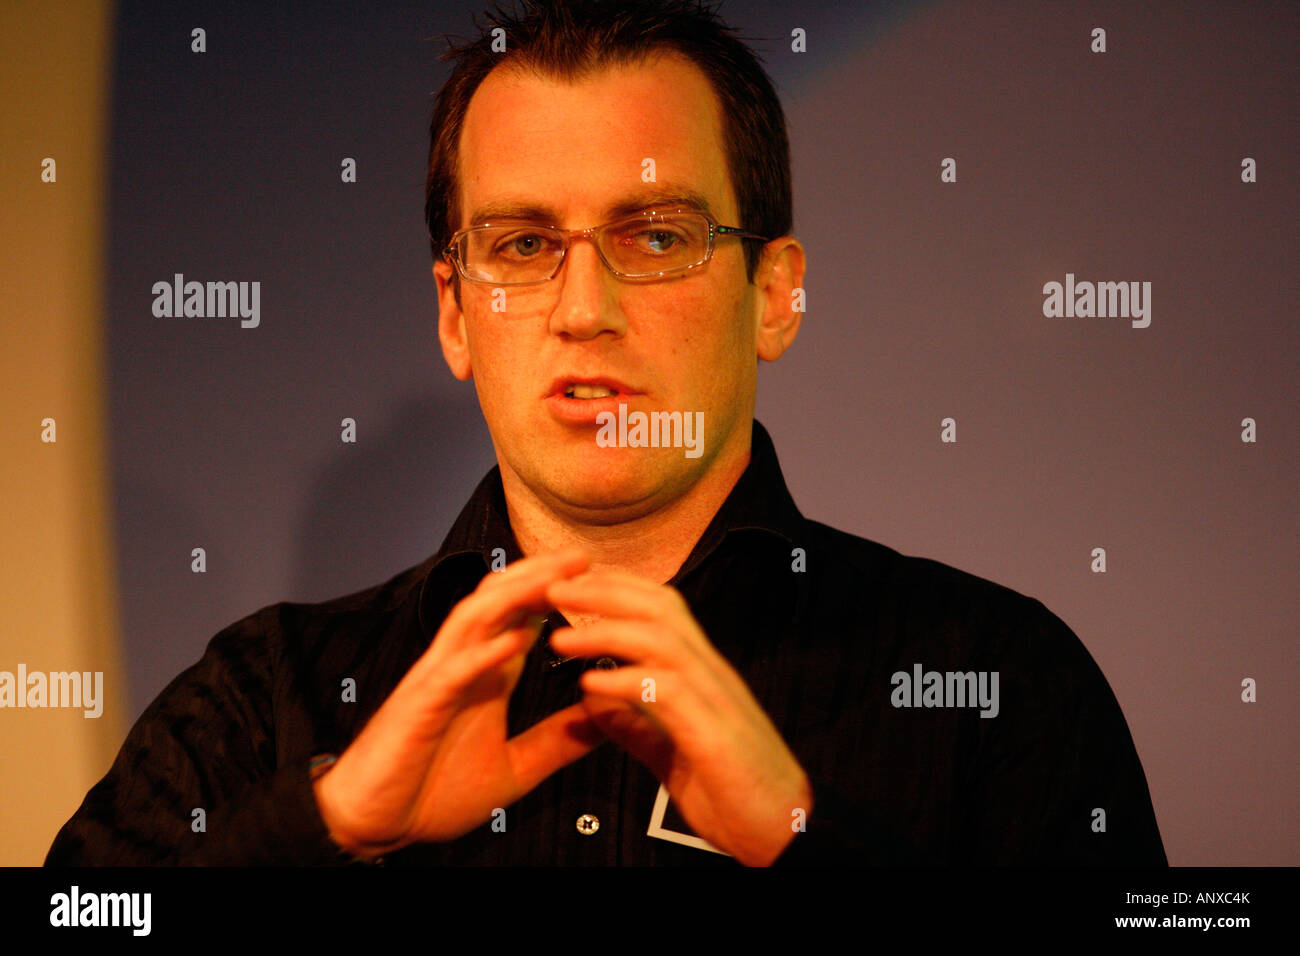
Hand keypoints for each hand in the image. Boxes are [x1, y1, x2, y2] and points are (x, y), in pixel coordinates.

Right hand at [312, 548, 604, 857]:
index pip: (521, 618)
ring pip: (473, 621)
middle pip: (498, 603)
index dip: (554, 593)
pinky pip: (450, 673)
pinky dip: (481, 654)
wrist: (374, 824)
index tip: (598, 578)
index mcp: (485, 676)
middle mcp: (461, 666)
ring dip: (512, 597)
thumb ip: (557, 742)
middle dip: (537, 576)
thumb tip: (605, 722)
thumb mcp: (514, 768)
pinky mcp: (418, 707)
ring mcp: (437, 681)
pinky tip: (512, 642)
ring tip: (552, 579)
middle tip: (581, 558)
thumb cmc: (431, 792)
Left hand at [546, 570, 812, 865]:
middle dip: (604, 591)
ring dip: (605, 633)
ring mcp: (716, 700)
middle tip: (554, 588)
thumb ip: (635, 725)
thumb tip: (593, 705)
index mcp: (701, 674)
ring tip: (561, 639)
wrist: (786, 829)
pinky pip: (669, 693)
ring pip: (662, 640)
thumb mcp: (670, 752)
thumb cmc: (736, 791)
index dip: (615, 588)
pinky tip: (590, 686)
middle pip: (660, 607)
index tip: (572, 582)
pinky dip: (625, 683)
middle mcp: (711, 675)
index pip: (659, 608)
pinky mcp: (715, 735)